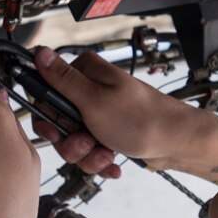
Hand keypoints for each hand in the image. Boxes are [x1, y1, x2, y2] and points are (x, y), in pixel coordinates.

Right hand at [32, 46, 201, 175]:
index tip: (58, 131)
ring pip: (73, 140)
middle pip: (58, 122)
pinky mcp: (108, 131)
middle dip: (70, 142)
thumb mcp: (94, 100)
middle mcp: (91, 89)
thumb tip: (39, 52)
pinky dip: (99, 160)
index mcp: (85, 73)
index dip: (48, 118)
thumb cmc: (142, 120)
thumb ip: (63, 79)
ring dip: (86, 155)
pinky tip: (112, 164)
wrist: (177, 143)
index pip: (46, 93)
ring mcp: (100, 112)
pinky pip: (90, 150)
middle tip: (86, 145)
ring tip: (105, 156)